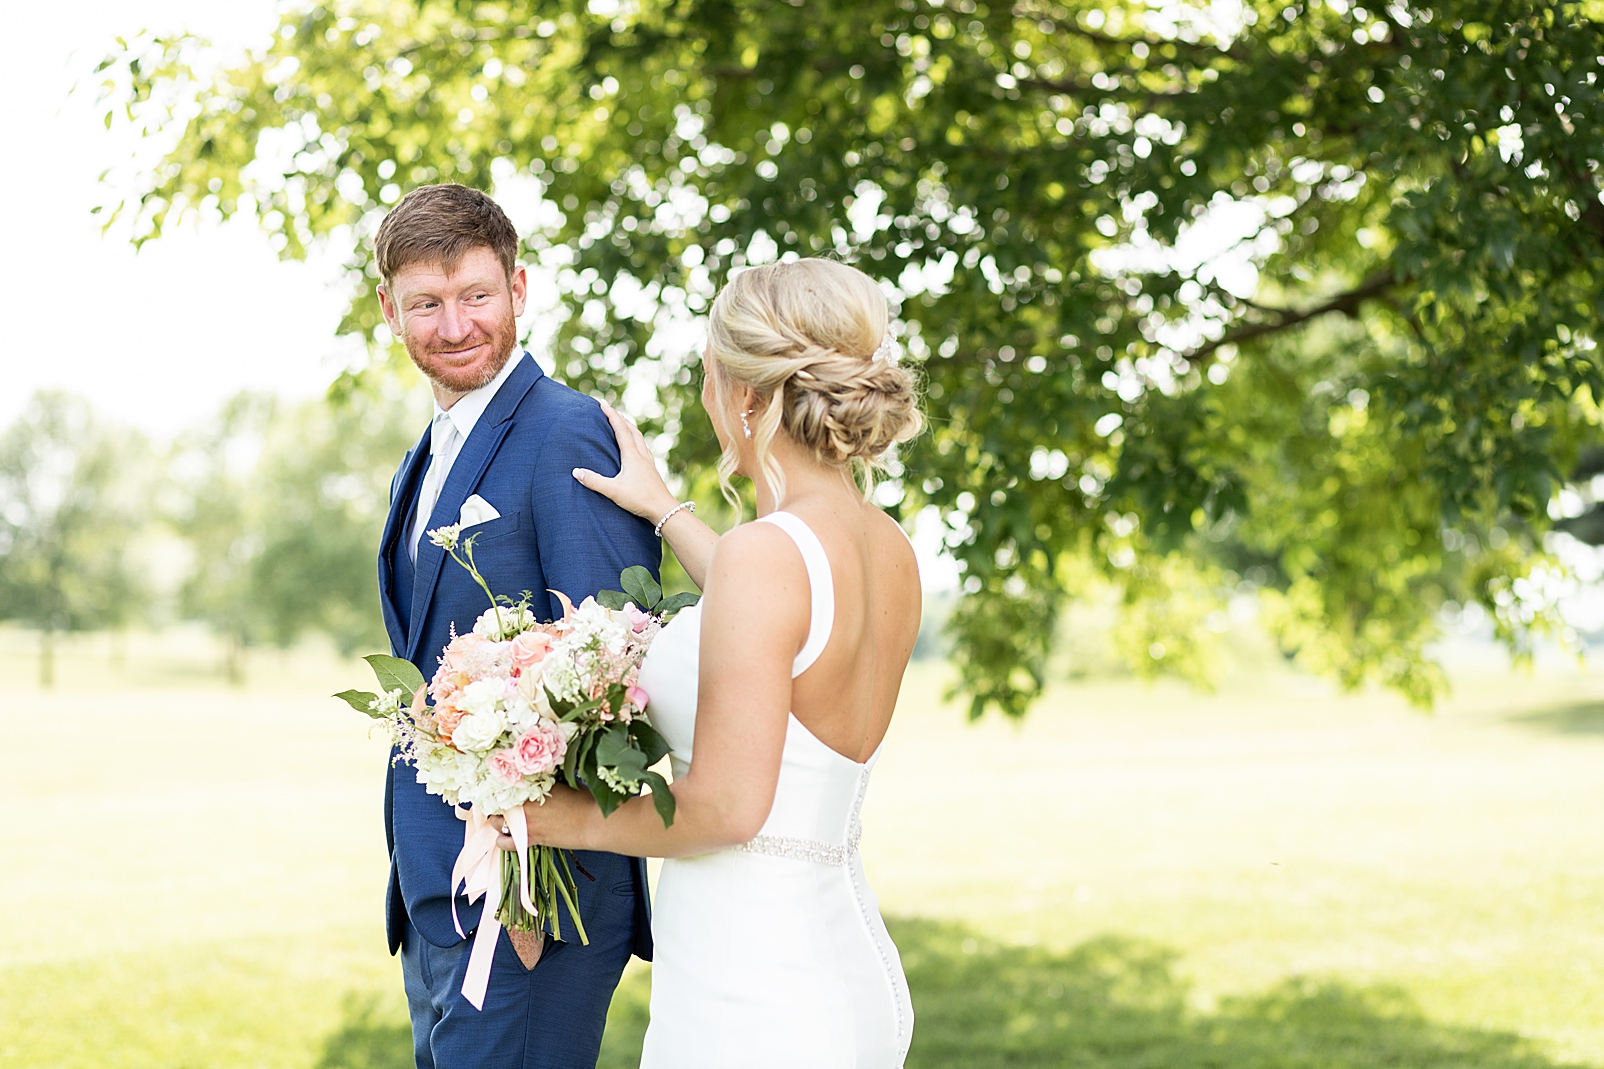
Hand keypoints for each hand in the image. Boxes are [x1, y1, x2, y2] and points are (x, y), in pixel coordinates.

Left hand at [494, 786, 593, 850]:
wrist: (593, 821)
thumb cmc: (582, 799)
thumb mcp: (560, 783)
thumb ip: (541, 783)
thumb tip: (532, 780)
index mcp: (528, 787)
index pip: (501, 787)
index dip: (499, 789)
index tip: (502, 790)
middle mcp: (522, 805)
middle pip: (496, 804)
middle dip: (499, 805)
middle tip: (506, 804)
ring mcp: (524, 824)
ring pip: (496, 823)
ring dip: (499, 821)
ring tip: (507, 819)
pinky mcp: (529, 839)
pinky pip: (505, 843)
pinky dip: (503, 840)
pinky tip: (508, 836)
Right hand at [573, 399, 679, 523]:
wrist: (664, 510)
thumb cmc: (640, 500)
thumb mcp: (613, 491)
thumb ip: (594, 481)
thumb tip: (576, 472)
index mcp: (632, 456)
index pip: (621, 430)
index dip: (612, 416)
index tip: (603, 404)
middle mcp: (642, 456)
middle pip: (633, 431)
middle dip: (621, 419)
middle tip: (612, 411)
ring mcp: (649, 463)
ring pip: (640, 440)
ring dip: (631, 429)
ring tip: (624, 424)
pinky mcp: (652, 472)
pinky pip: (644, 450)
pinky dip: (637, 442)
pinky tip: (637, 449)